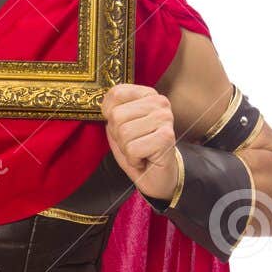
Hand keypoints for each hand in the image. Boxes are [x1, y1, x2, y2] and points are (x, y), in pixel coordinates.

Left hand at [101, 83, 180, 198]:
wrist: (158, 177)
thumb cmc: (138, 151)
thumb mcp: (119, 127)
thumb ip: (112, 112)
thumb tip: (104, 107)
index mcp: (148, 95)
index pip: (116, 93)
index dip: (109, 113)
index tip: (120, 127)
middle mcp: (159, 102)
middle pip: (117, 115)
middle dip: (118, 136)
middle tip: (133, 144)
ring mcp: (165, 118)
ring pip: (124, 133)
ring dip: (126, 149)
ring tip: (139, 152)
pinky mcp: (167, 137)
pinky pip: (133, 149)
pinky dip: (134, 160)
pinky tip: (145, 159)